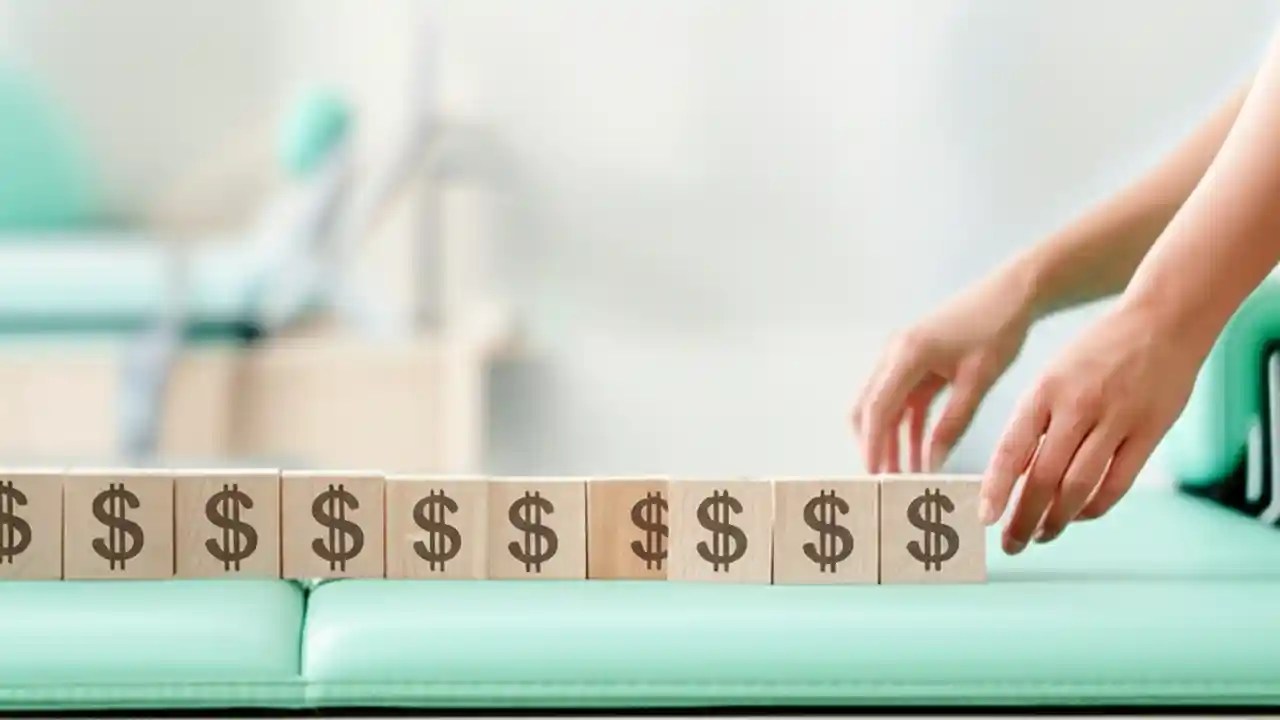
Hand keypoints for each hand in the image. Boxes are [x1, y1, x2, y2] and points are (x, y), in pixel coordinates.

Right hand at [853, 271, 1032, 472]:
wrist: (1013, 292)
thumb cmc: (998, 329)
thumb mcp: (977, 380)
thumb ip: (952, 423)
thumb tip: (932, 462)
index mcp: (906, 354)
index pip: (877, 409)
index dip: (873, 445)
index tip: (875, 476)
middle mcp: (894, 353)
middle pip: (869, 408)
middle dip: (875, 445)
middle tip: (885, 481)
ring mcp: (902, 355)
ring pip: (884, 406)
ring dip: (891, 438)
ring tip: (904, 474)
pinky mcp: (916, 360)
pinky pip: (903, 399)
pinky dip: (907, 425)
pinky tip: (919, 452)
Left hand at [983, 300, 1199, 552]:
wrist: (1162, 319)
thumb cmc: (1098, 352)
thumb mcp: (1054, 375)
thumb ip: (1036, 421)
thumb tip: (1013, 475)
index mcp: (1044, 391)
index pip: (1012, 450)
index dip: (996, 489)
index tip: (985, 519)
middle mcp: (1077, 407)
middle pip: (1043, 478)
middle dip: (1023, 518)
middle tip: (1011, 544)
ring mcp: (1116, 420)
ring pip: (1079, 487)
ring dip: (1057, 520)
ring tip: (1041, 535)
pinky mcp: (1149, 432)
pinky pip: (1117, 483)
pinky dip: (1095, 507)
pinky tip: (1079, 516)